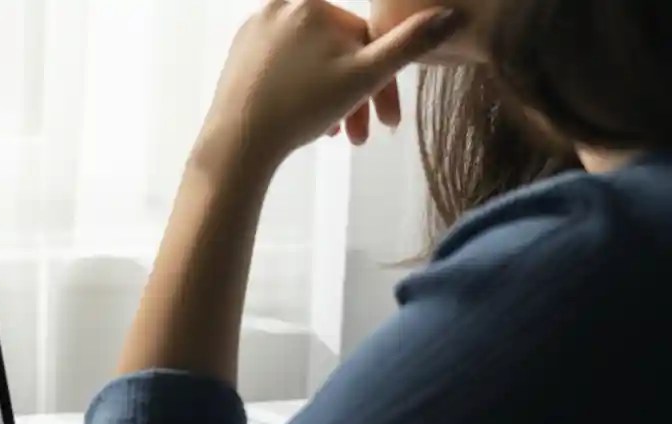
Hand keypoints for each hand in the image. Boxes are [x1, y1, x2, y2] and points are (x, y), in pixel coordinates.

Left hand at [192, 0, 462, 172]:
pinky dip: (302, 92)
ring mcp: (255, 29)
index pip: (366, 42)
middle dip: (355, 96)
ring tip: (334, 136)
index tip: (387, 123)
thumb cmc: (302, 109)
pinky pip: (284, 68)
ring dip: (331, 99)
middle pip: (337, 53)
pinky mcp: (239, 53)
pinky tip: (306, 122)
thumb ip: (409, 44)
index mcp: (313, 4)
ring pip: (312, 63)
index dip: (382, 84)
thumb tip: (454, 13)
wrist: (237, 143)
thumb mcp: (366, 77)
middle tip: (360, 138)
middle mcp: (280, 6)